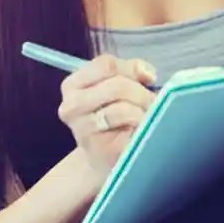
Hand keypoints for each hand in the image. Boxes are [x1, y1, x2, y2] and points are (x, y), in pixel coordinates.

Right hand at [58, 55, 157, 173]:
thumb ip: (131, 70)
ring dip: (143, 111)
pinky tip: (142, 129)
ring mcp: (83, 130)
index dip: (131, 69)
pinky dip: (142, 126)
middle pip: (117, 85)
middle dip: (142, 93)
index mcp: (72, 85)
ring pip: (123, 108)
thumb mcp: (116, 85)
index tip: (147, 79)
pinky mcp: (100, 150)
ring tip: (147, 117)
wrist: (105, 158)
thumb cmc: (114, 116)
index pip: (106, 64)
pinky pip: (130, 130)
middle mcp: (71, 106)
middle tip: (152, 102)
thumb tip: (147, 75)